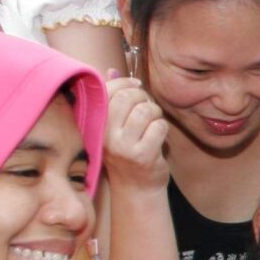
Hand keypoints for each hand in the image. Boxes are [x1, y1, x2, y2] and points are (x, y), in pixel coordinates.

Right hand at [102, 75, 169, 192]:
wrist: (136, 188)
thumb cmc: (126, 152)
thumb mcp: (114, 126)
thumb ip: (112, 98)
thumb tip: (111, 71)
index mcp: (96, 124)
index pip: (108, 90)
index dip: (126, 82)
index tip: (136, 85)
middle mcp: (106, 135)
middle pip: (128, 98)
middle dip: (143, 96)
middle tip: (147, 106)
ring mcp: (124, 147)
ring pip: (145, 111)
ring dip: (155, 112)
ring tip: (153, 122)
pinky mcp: (143, 156)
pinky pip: (159, 127)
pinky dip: (163, 128)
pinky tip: (158, 136)